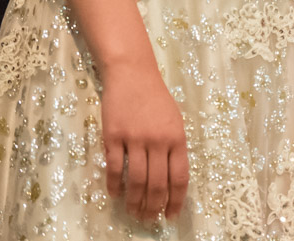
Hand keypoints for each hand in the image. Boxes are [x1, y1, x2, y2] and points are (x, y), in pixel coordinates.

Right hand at [99, 59, 188, 222]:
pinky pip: (114, 168)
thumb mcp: (175, 121)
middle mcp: (158, 140)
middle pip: (157, 183)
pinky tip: (116, 194)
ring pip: (136, 180)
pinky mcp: (113, 137)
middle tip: (149, 219)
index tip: (172, 215)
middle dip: (154, 206)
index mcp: (177, 138)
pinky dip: (115, 185)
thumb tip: (172, 180)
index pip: (180, 177)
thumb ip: (174, 148)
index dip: (176, 200)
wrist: (132, 74)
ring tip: (134, 212)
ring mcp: (135, 139)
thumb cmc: (156, 98)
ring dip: (135, 201)